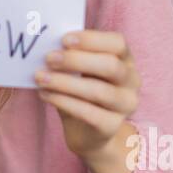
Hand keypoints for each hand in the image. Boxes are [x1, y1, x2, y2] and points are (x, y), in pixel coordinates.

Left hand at [35, 29, 139, 168]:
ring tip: (40, 78)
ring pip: (99, 91)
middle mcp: (131, 81)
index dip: (91, 39)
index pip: (117, 43)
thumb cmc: (81, 92)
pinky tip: (44, 94)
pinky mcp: (112, 126)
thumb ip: (69, 56)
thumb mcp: (78, 70)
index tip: (64, 40)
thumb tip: (46, 43)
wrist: (87, 132)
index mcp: (125, 59)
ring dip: (65, 82)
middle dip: (76, 60)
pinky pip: (88, 113)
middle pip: (110, 65)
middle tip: (48, 58)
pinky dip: (63, 102)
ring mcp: (125, 105)